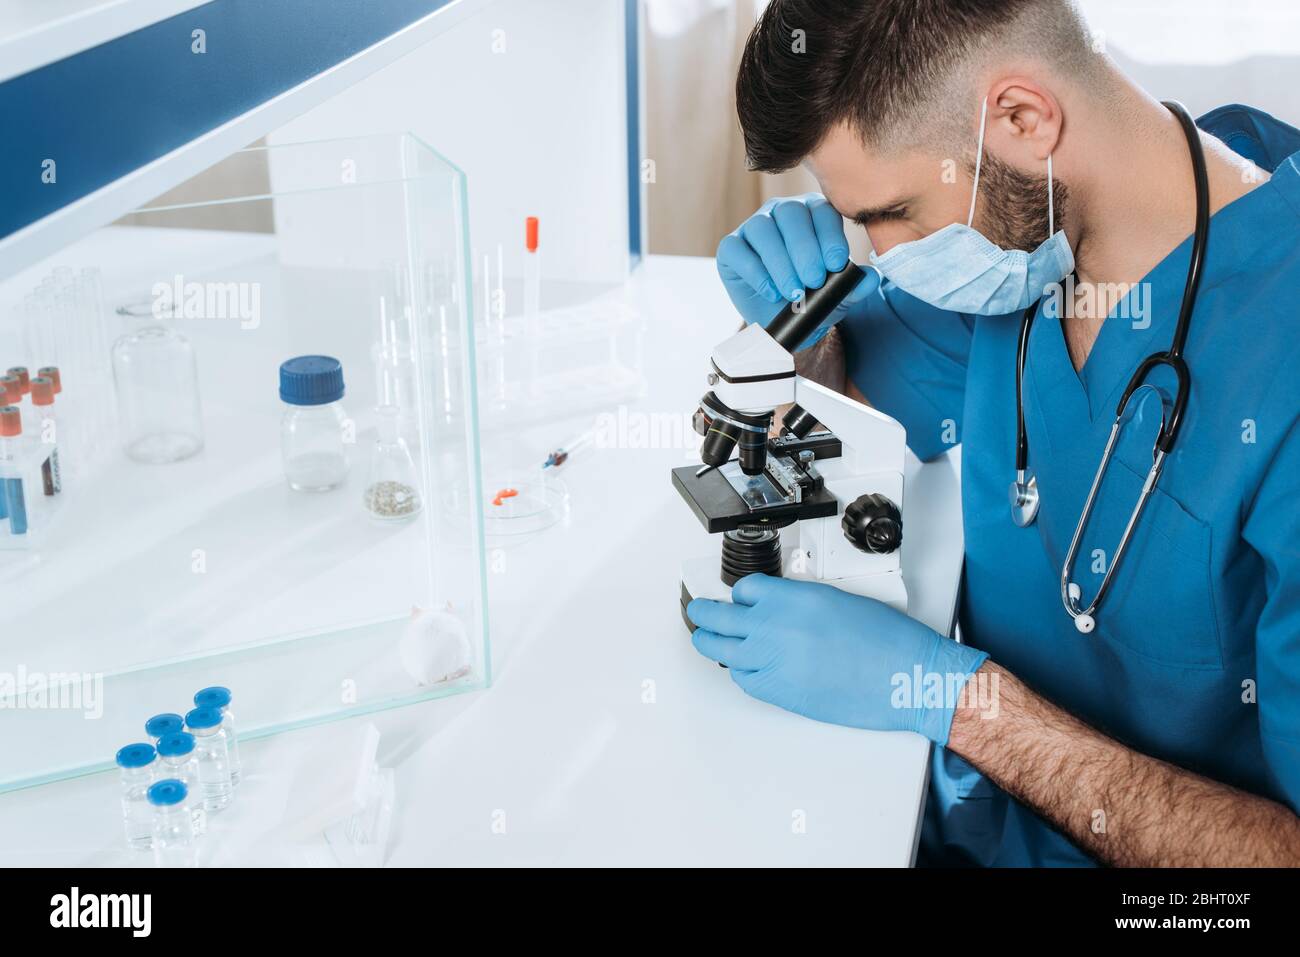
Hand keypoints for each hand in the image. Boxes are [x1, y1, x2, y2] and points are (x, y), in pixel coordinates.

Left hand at [687, 575, 987, 745]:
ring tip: (703, 638)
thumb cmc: (887, 639)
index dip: (739, 594)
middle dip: (703, 612)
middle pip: (719, 616)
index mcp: (794, 597)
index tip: (735, 596)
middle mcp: (775, 626)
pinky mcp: (778, 691)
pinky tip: (740, 667)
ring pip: (720, 649)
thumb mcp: (840, 600)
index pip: (745, 589)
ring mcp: (772, 660)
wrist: (906, 677)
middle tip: (696, 609)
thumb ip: (802, 602)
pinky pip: (742, 677)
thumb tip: (781, 610)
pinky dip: (738, 670)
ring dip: (709, 641)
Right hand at [716, 194, 876, 346]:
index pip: (821, 211)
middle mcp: (781, 213)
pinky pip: (738, 250)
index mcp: (812, 214)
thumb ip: (854, 286)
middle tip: (814, 281)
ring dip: (780, 262)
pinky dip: (756, 272)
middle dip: (805, 250)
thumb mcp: (837, 296)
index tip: (836, 264)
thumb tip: (871, 278)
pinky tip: (771, 292)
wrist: (781, 321)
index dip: (829, 235)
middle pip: (791, 215)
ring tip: (794, 292)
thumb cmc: (811, 298)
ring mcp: (754, 227)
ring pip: (763, 229)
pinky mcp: (731, 247)